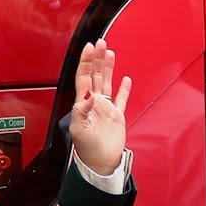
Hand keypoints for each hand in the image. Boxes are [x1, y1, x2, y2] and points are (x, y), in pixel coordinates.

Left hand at [69, 39, 130, 174]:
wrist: (100, 162)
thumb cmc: (86, 148)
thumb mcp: (79, 129)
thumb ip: (82, 111)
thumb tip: (88, 95)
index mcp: (83, 103)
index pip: (84, 77)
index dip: (86, 62)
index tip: (89, 48)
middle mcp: (94, 102)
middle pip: (95, 75)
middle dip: (97, 59)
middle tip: (100, 42)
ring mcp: (106, 108)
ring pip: (106, 82)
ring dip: (107, 68)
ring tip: (109, 52)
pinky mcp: (117, 116)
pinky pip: (120, 98)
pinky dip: (123, 88)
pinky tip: (125, 78)